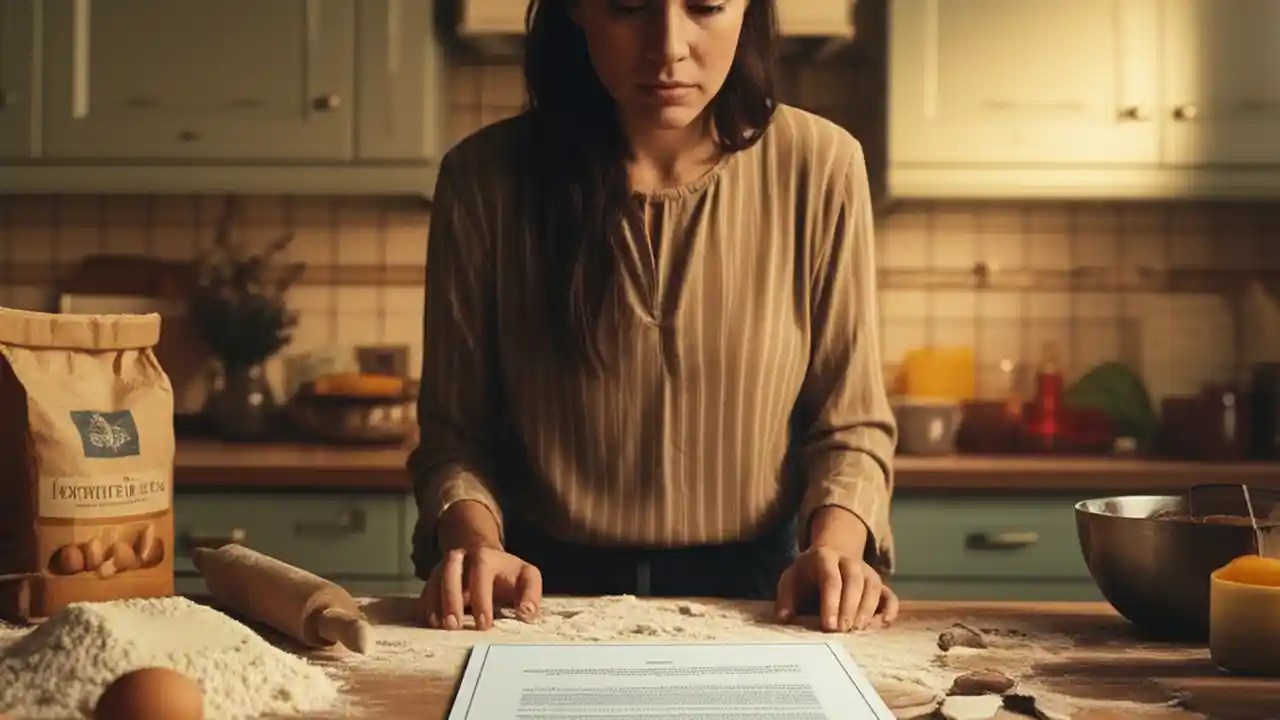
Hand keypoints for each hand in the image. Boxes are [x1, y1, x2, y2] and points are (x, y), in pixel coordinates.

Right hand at [420, 544, 542, 630]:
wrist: (482, 557)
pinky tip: (430, 625)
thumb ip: (531, 593)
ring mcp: (443, 568)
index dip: (482, 599)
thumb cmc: (507, 573)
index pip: (481, 573)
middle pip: (451, 573)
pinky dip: (426, 608)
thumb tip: (526, 612)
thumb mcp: (527, 576)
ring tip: (440, 627)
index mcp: (486, 557)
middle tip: (455, 626)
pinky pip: (425, 592)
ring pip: (434, 582)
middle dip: (451, 599)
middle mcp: (461, 558)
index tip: (484, 624)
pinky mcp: (433, 580)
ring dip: (436, 605)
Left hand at [774, 545, 899, 632]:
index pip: (830, 578)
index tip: (828, 626)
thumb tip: (784, 618)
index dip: (830, 602)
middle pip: (854, 581)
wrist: (828, 558)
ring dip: (867, 610)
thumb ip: (786, 598)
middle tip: (843, 630)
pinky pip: (890, 596)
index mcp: (825, 557)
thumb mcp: (791, 580)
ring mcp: (867, 571)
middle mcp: (849, 561)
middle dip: (849, 607)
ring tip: (857, 630)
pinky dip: (890, 610)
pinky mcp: (879, 584)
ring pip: (873, 588)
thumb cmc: (807, 575)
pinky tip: (883, 624)